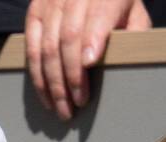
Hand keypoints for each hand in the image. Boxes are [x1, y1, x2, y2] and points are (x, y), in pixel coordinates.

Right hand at [26, 0, 150, 120]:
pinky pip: (30, 46)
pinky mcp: (35, 11)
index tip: (88, 65)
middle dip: (72, 74)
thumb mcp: (134, 14)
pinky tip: (46, 95)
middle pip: (68, 36)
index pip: (97, 16)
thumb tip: (130, 61)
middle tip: (78, 103)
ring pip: (47, 46)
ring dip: (53, 82)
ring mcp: (51, 1)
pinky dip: (37, 74)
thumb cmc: (117, 6)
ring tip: (62, 107)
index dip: (91, 41)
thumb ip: (135, 33)